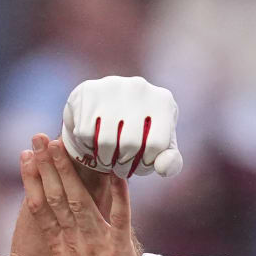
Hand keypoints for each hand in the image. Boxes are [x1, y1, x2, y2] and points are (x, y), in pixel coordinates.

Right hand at [0, 134, 145, 255]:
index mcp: (56, 250)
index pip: (39, 209)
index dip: (31, 181)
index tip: (25, 157)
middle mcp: (75, 242)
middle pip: (57, 197)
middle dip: (48, 165)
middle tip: (40, 137)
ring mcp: (98, 244)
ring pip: (81, 200)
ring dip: (72, 170)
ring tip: (63, 144)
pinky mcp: (122, 249)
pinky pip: (121, 215)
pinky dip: (118, 193)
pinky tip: (114, 169)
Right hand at [62, 75, 182, 178]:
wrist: (104, 105)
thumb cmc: (139, 131)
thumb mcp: (160, 145)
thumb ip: (170, 161)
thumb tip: (163, 169)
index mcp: (163, 101)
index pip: (157, 145)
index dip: (146, 164)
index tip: (139, 165)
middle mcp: (140, 88)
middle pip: (130, 144)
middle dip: (124, 164)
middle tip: (120, 166)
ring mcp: (113, 86)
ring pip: (106, 141)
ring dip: (105, 159)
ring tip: (107, 158)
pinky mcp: (89, 91)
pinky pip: (85, 134)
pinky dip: (87, 146)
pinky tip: (93, 142)